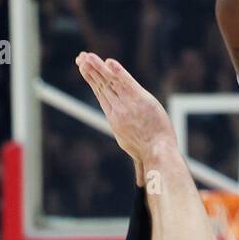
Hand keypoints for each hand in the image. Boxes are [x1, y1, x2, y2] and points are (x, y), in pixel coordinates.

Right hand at [76, 53, 174, 184]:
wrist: (158, 154)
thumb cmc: (151, 157)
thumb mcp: (141, 157)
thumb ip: (139, 166)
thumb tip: (141, 183)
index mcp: (115, 119)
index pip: (102, 95)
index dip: (93, 81)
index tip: (85, 69)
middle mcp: (118, 110)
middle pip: (102, 86)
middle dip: (91, 71)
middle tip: (81, 58)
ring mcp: (127, 104)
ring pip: (110, 81)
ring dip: (97, 67)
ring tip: (87, 56)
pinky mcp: (139, 98)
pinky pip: (126, 81)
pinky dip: (117, 71)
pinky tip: (108, 62)